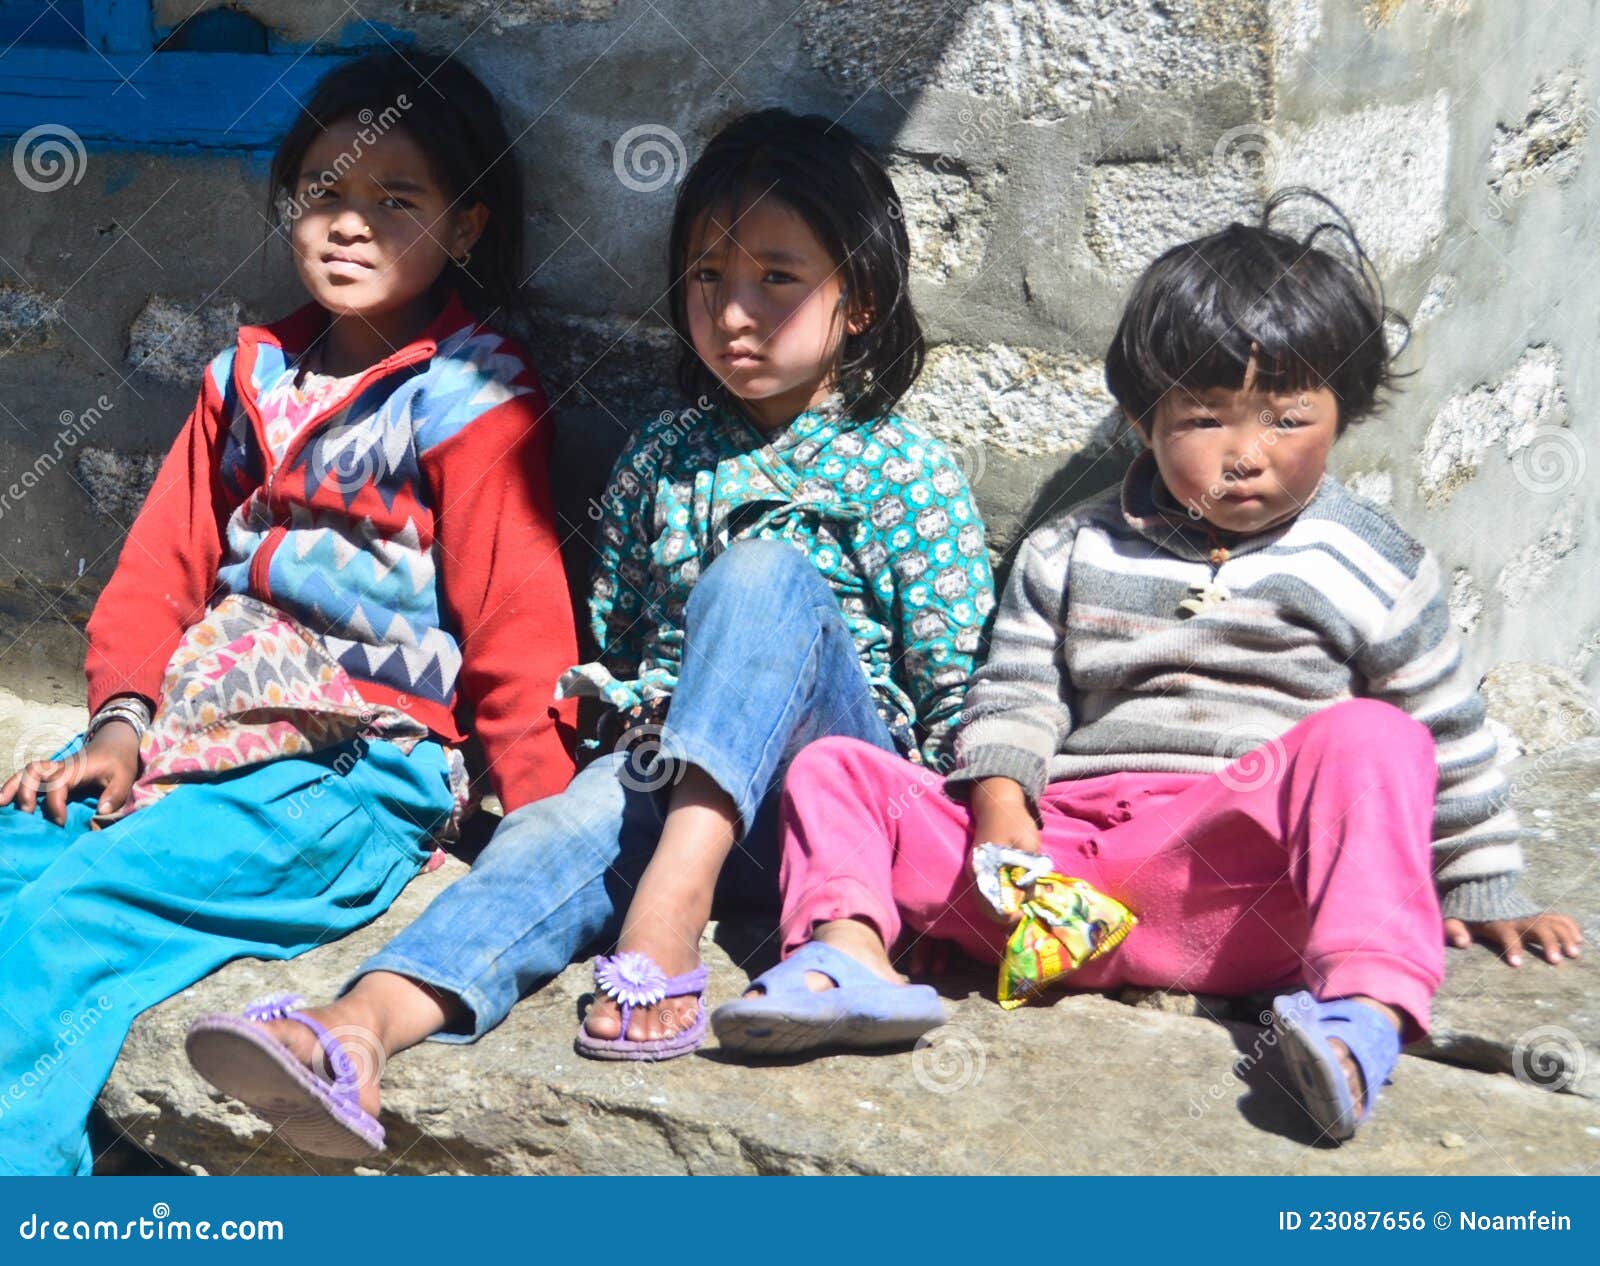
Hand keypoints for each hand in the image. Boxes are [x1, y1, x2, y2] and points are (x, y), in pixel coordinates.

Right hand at [0, 721, 139, 825]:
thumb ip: (115, 794)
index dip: (55, 804)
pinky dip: (14, 786)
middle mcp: (60, 767)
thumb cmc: (119, 761)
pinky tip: (4, 801)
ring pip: (26, 773)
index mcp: (76, 768)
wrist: (116, 744)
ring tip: (1, 806)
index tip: (61, 823)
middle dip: (25, 792)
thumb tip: (101, 812)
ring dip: (12, 787)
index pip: (57, 784)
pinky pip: (27, 777)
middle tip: (27, 814)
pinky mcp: (51, 774)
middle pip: (33, 772)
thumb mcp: (125, 776)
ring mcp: (53, 770)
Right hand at [969, 777, 1040, 923]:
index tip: (1027, 912)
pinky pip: (988, 894)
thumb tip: (1030, 896)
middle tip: (1027, 910)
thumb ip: (1028, 871)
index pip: (993, 904)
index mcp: (985, 867)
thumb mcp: (1029, 845)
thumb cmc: (1014, 821)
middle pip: (987, 908)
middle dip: (1008, 915)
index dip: (1010, 914)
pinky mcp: (979, 871)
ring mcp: (975, 873)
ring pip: (986, 903)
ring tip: (1024, 904)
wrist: (996, 804)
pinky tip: (1017, 895)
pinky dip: (1001, 900)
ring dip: (1004, 908)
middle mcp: (976, 873)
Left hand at [1444, 912, 1583, 965]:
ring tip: (1574, 953)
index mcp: (1497, 923)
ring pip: (1552, 923)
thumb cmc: (1468, 912)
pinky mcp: (1540, 913)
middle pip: (1537, 928)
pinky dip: (1570, 926)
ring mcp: (1531, 914)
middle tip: (1556, 961)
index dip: (1511, 948)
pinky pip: (1559, 917)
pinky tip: (1579, 939)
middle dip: (1547, 943)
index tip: (1517, 963)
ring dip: (1564, 936)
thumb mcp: (1455, 919)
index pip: (1506, 935)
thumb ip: (1455, 930)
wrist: (1480, 887)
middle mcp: (1517, 919)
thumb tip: (1462, 943)